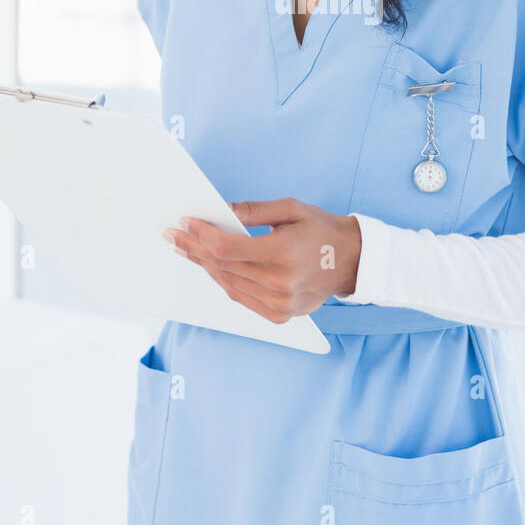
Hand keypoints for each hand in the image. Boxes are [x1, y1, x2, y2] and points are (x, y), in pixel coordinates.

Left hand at [161, 198, 361, 322]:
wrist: (352, 261)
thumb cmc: (321, 230)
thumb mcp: (292, 209)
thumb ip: (255, 210)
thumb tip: (223, 209)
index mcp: (283, 253)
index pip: (228, 248)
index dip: (202, 236)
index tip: (185, 223)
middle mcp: (280, 282)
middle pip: (222, 266)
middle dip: (194, 248)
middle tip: (173, 236)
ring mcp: (279, 303)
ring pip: (228, 284)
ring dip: (204, 266)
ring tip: (186, 251)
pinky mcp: (280, 315)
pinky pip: (241, 298)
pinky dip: (223, 282)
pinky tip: (210, 269)